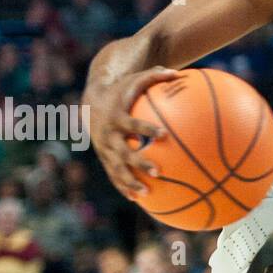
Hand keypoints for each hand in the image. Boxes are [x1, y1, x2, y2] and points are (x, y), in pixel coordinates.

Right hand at [84, 65, 180, 197]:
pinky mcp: (104, 158)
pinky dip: (123, 186)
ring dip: (130, 181)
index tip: (163, 135)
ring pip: (117, 168)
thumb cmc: (122, 90)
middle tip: (159, 172)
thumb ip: (156, 77)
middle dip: (139, 162)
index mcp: (118, 117)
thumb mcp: (136, 80)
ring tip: (146, 193)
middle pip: (124, 152)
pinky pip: (113, 175)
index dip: (147, 129)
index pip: (133, 124)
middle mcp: (109, 135)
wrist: (92, 102)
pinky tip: (136, 199)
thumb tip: (179, 73)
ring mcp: (105, 149)